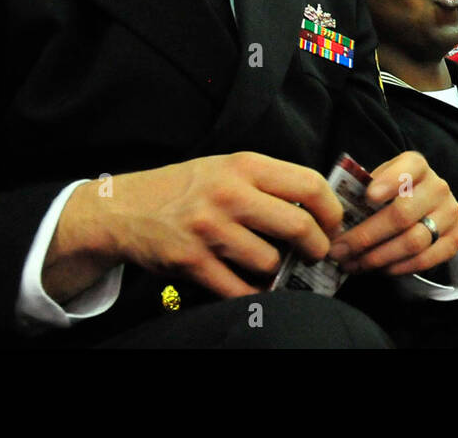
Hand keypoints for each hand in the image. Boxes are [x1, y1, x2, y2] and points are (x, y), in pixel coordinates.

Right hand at [49, 152, 342, 301]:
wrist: (123, 208)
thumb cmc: (185, 188)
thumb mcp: (226, 168)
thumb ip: (268, 182)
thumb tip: (319, 209)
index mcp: (245, 166)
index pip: (310, 184)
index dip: (331, 211)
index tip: (333, 226)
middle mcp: (229, 194)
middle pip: (299, 226)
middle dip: (316, 248)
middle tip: (315, 255)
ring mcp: (210, 229)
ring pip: (271, 262)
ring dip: (278, 272)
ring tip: (273, 268)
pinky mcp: (192, 261)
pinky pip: (240, 288)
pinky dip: (253, 292)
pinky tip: (252, 284)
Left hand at [330, 151, 457, 275]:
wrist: (424, 205)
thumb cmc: (391, 193)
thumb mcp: (378, 181)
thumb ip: (361, 191)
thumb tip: (334, 217)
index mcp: (417, 165)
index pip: (408, 169)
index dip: (389, 182)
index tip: (368, 197)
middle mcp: (438, 187)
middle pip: (402, 214)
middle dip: (366, 236)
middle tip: (339, 250)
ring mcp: (450, 213)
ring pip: (414, 241)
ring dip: (378, 257)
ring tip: (353, 264)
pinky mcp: (456, 238)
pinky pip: (427, 260)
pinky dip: (399, 268)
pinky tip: (379, 270)